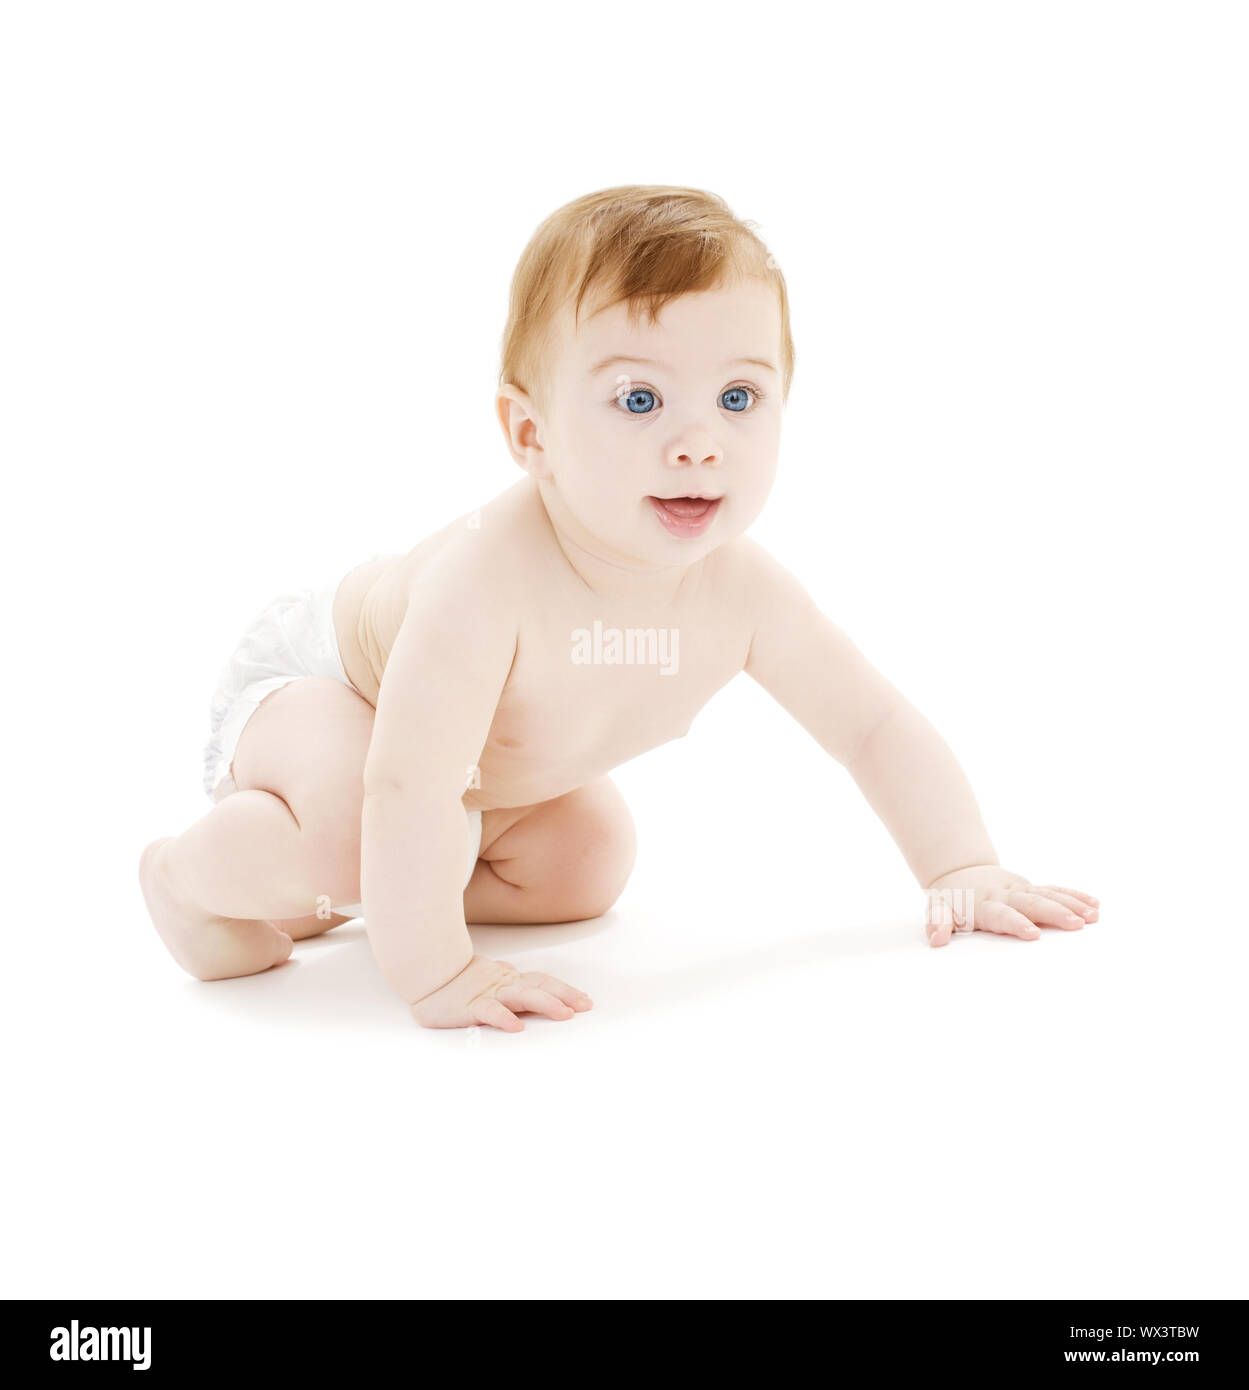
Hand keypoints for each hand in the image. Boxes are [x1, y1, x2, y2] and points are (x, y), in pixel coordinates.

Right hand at [409, 953, 592, 1031]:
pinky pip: (489, 1012)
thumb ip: (502, 977)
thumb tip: (515, 974)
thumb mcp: (485, 977)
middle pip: (540, 986)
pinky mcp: (469, 1006)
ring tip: (565, 1014)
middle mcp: (502, 984)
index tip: (584, 1001)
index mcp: (507, 980)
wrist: (424, 972)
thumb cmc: (455, 979)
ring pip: (521, 995)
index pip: (541, 981)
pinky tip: (517, 1027)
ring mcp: (487, 994)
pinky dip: (504, 1018)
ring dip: (545, 1003)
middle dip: (565, 995)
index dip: (563, 989)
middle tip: (585, 1006)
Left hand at [923, 864, 1098, 946]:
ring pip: (1049, 894)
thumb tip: (937, 938)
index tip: (1033, 934)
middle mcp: (1007, 895)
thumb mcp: (937, 908)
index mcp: (985, 904)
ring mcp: (1022, 890)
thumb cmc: (951, 898)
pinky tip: (1095, 905)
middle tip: (1076, 925)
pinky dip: (1075, 896)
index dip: (1016, 923)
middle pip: (1033, 903)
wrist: (960, 871)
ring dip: (1072, 904)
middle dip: (1054, 913)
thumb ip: (937, 922)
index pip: (1002, 914)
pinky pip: (1056, 890)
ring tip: (1093, 916)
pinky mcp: (1032, 888)